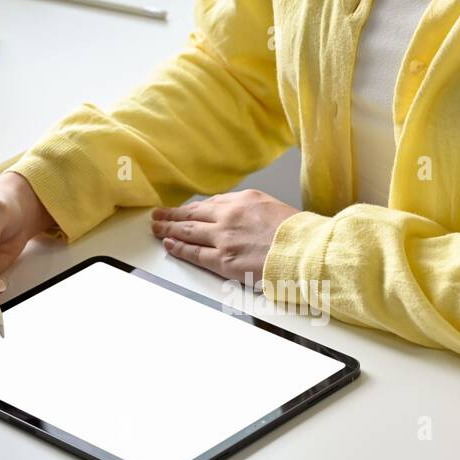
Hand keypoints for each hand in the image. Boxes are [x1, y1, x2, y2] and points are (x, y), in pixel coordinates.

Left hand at [151, 190, 298, 282]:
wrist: (303, 251)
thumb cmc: (297, 234)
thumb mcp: (274, 208)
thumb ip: (251, 210)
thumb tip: (237, 215)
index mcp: (244, 200)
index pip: (211, 203)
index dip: (194, 208)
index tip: (185, 209)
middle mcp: (229, 215)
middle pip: (193, 213)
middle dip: (173, 214)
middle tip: (158, 214)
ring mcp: (223, 238)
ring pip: (188, 231)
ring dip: (168, 228)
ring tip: (156, 227)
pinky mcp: (223, 260)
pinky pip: (194, 253)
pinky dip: (178, 247)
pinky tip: (168, 244)